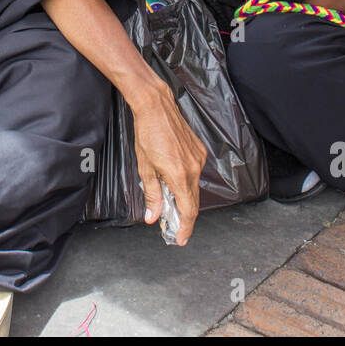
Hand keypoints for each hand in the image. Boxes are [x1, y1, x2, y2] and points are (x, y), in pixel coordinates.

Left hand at [120, 72, 205, 245]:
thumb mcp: (145, 167)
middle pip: (193, 200)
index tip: (181, 239)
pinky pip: (195, 172)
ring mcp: (198, 158)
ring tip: (169, 202)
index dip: (185, 228)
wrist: (156, 106)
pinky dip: (186, 181)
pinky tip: (174, 180)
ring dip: (184, 197)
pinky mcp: (199, 150)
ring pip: (194, 187)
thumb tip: (153, 216)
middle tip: (174, 226)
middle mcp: (194, 168)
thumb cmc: (147, 134)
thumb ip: (152, 194)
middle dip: (184, 216)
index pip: (188, 210)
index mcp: (179, 175)